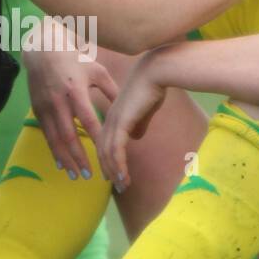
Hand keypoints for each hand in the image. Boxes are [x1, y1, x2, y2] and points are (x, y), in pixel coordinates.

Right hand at [22, 24, 117, 178]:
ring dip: (66, 159)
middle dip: (79, 157)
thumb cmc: (75, 60)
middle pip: (69, 135)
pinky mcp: (37, 110)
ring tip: (75, 175)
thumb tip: (126, 111)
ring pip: (55, 139)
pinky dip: (54, 151)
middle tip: (90, 175)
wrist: (42, 49)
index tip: (107, 154)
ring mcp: (45, 106)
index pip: (87, 118)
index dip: (96, 137)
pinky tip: (61, 164)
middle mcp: (58, 100)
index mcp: (75, 89)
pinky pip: (46, 135)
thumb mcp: (96, 70)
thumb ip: (111, 91)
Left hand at [96, 55, 167, 189]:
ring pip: (108, 153)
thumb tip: (136, 137)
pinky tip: (124, 177)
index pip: (105, 141)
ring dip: (115, 172)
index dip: (108, 158)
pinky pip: (117, 150)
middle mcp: (109, 119)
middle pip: (103, 150)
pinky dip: (119, 166)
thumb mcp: (144, 109)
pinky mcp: (121, 123)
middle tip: (119, 186)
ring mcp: (113, 121)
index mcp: (112, 115)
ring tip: (124, 186)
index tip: (114, 173)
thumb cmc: (153, 86)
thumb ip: (138, 123)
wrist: (155, 72)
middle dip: (109, 169)